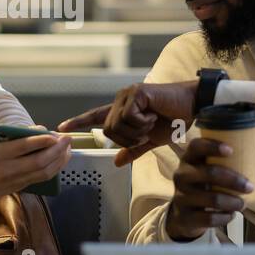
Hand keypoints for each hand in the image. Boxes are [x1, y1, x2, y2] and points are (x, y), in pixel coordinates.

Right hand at [0, 114, 70, 222]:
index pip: (22, 147)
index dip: (40, 141)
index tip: (53, 134)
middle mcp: (8, 169)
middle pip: (38, 161)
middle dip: (56, 150)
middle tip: (67, 139)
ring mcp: (17, 179)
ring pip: (44, 171)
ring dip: (60, 160)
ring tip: (69, 147)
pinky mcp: (24, 185)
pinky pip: (44, 178)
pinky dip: (56, 168)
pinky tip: (62, 158)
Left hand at [56, 80, 197, 165]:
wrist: (193, 106)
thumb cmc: (174, 120)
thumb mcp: (152, 140)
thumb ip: (134, 150)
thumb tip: (118, 162)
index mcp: (123, 111)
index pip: (96, 116)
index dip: (79, 122)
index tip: (61, 128)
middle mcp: (122, 101)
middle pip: (108, 130)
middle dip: (127, 139)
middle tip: (146, 133)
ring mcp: (128, 95)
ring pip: (116, 125)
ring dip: (136, 131)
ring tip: (151, 122)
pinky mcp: (136, 92)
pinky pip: (128, 116)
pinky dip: (141, 122)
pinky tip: (152, 114)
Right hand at [165, 137, 253, 241]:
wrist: (183, 213)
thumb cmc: (204, 183)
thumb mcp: (212, 166)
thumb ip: (234, 150)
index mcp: (189, 158)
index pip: (196, 146)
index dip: (212, 146)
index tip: (231, 150)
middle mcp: (182, 175)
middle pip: (209, 174)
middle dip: (234, 180)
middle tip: (251, 187)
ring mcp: (181, 197)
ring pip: (212, 200)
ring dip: (233, 202)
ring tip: (243, 204)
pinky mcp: (185, 217)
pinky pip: (209, 219)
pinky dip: (225, 218)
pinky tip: (231, 215)